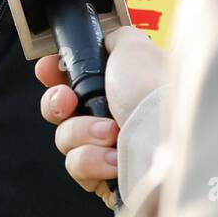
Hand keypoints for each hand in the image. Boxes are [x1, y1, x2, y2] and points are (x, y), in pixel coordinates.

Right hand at [35, 26, 166, 207]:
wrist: (169, 138)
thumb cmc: (151, 90)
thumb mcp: (131, 46)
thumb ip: (111, 38)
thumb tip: (104, 41)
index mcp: (114, 84)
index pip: (70, 79)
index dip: (53, 74)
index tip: (48, 71)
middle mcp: (109, 114)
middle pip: (58, 109)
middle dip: (57, 103)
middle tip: (69, 101)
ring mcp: (105, 148)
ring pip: (64, 139)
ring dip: (82, 133)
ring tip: (110, 132)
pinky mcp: (104, 177)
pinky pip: (78, 167)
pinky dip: (92, 160)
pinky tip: (114, 157)